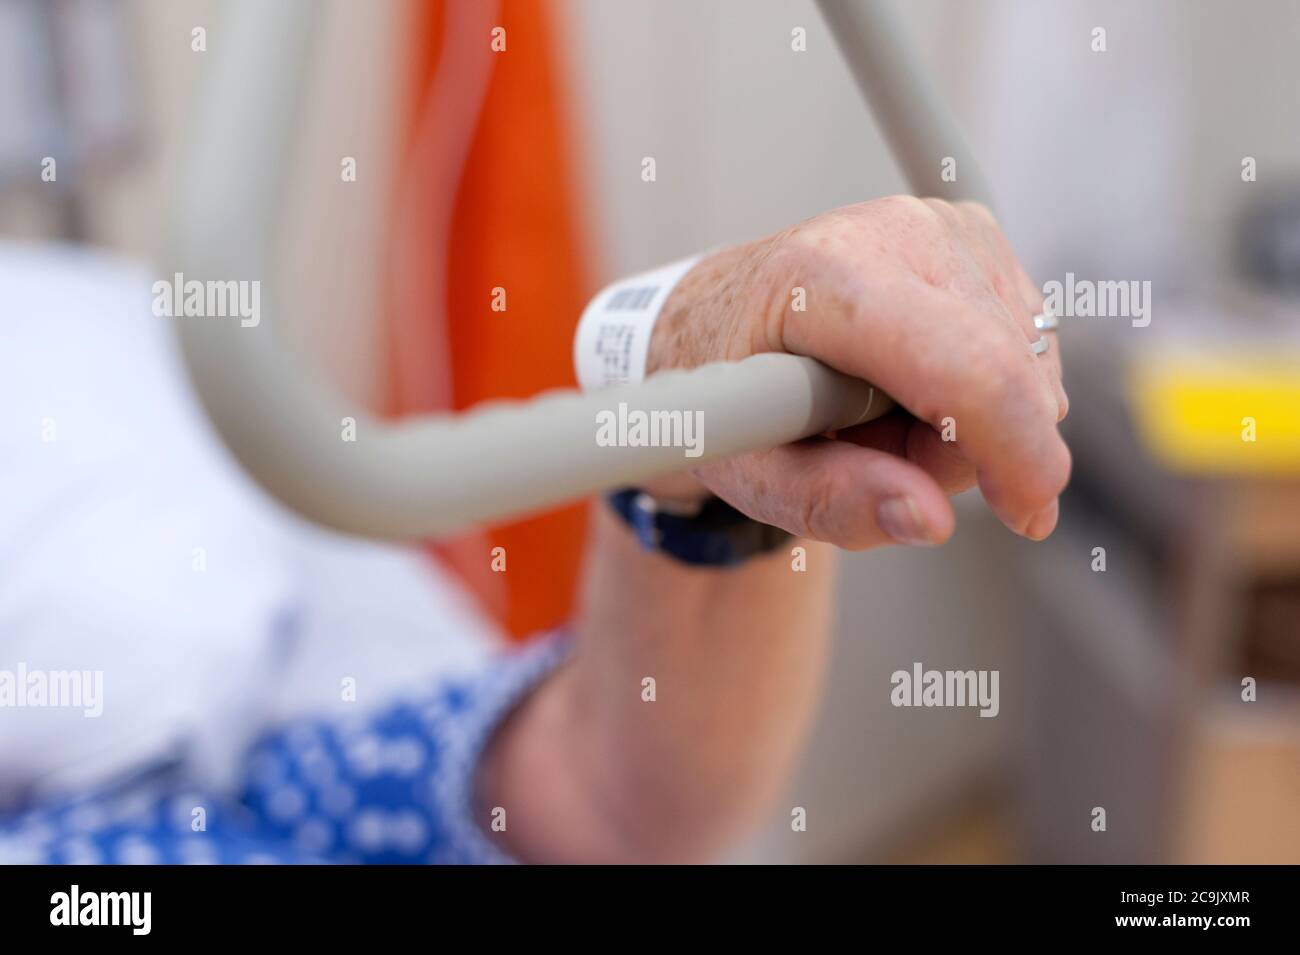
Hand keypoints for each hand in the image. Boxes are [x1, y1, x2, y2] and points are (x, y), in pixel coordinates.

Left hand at [645, 196, 1069, 549]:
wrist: (718, 317)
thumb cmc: (727, 385)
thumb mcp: (747, 469)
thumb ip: (830, 500)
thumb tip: (930, 518)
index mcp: (825, 276)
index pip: (962, 363)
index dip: (1013, 448)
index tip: (1027, 514)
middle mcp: (897, 230)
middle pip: (1004, 373)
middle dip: (962, 449)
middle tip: (873, 454)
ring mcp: (944, 225)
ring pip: (1027, 364)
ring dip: (966, 423)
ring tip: (876, 416)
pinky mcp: (975, 235)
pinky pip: (1026, 344)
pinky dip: (978, 386)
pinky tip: (910, 383)